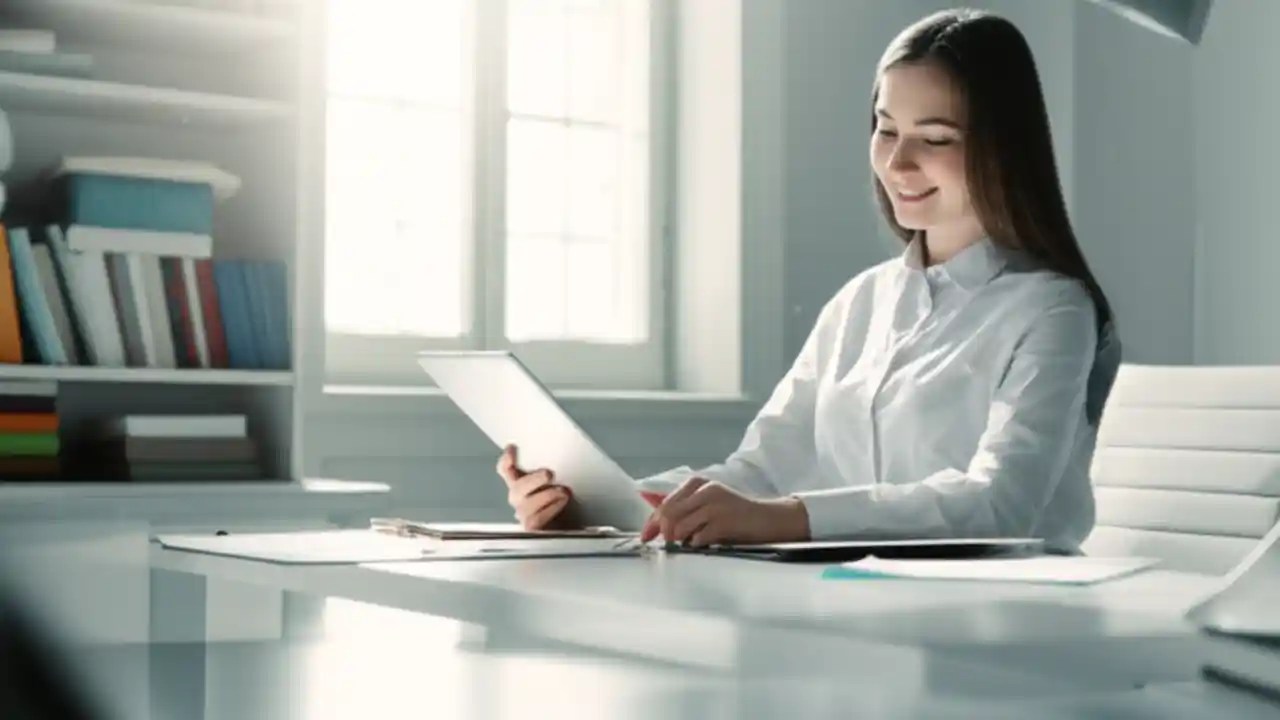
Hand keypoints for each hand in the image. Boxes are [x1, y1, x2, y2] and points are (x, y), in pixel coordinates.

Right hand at [496, 444, 571, 529]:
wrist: (576, 525)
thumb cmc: (569, 502)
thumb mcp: (563, 481)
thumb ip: (557, 470)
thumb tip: (564, 455)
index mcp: (523, 484)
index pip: (506, 471)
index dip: (506, 461)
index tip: (512, 449)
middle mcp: (520, 500)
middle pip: (516, 488)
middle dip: (533, 479)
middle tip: (548, 474)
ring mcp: (525, 516)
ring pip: (526, 505)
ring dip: (546, 495)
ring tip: (563, 492)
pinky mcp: (533, 531)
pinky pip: (535, 520)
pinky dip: (550, 509)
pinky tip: (560, 503)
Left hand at [639, 477, 809, 546]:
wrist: (768, 519)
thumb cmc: (735, 515)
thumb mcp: (709, 504)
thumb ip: (685, 510)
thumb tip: (656, 526)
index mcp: (698, 483)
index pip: (666, 503)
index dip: (653, 523)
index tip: (645, 537)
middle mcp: (705, 490)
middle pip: (669, 514)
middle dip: (663, 533)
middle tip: (666, 545)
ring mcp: (714, 505)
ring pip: (680, 527)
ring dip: (680, 541)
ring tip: (691, 543)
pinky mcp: (723, 522)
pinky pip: (697, 539)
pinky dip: (696, 545)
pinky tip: (705, 544)